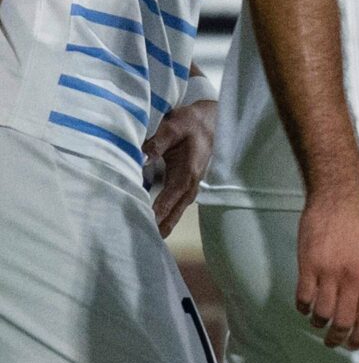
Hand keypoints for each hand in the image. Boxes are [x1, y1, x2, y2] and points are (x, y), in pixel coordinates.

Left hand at [143, 99, 215, 237]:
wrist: (211, 121)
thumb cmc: (191, 123)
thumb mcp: (174, 126)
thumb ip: (158, 141)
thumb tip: (142, 157)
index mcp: (189, 171)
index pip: (171, 196)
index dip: (159, 210)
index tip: (146, 223)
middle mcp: (191, 183)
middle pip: (175, 211)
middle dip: (161, 226)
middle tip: (144, 241)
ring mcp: (190, 186)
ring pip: (176, 211)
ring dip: (164, 224)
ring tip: (148, 239)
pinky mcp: (186, 185)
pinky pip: (176, 206)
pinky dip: (167, 216)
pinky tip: (156, 224)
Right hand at [296, 189, 358, 349]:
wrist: (339, 201)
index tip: (352, 346)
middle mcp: (352, 279)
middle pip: (343, 321)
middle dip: (336, 338)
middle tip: (331, 342)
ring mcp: (329, 273)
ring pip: (321, 313)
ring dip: (318, 322)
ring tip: (317, 321)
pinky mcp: (308, 266)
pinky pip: (303, 298)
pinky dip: (303, 307)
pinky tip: (305, 306)